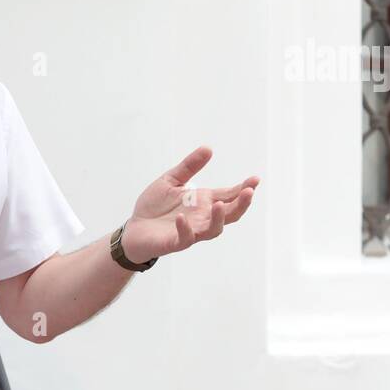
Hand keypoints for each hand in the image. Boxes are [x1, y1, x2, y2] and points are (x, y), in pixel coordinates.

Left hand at [120, 146, 258, 262]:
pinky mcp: (175, 242)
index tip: (255, 179)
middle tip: (249, 191)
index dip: (244, 188)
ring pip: (214, 229)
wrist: (134, 229)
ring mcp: (191, 231)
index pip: (229, 195)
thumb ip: (189, 167)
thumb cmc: (154, 207)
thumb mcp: (171, 181)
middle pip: (230, 214)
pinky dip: (185, 228)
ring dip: (219, 218)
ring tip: (220, 205)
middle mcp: (202, 218)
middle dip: (241, 203)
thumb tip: (208, 148)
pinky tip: (181, 217)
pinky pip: (185, 238)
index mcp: (203, 202)